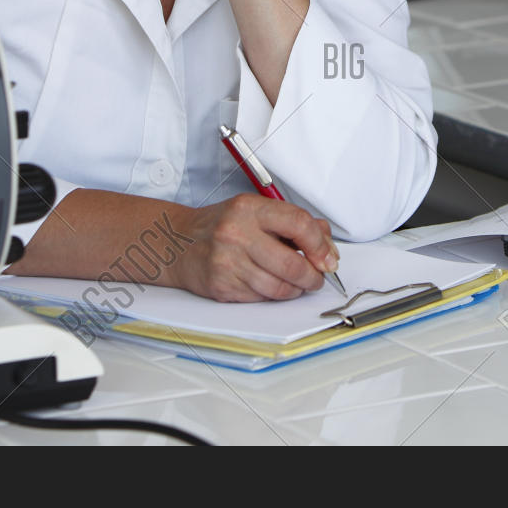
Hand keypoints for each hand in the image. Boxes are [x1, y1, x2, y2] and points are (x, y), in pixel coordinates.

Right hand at [167, 193, 340, 302]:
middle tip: (317, 277)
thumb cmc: (222, 225)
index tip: (328, 258)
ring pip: (278, 287)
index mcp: (250, 209)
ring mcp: (228, 262)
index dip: (321, 244)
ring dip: (296, 290)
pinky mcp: (222, 287)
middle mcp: (237, 234)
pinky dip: (274, 296)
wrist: (178, 243)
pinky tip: (273, 286)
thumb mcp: (256, 210)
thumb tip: (327, 246)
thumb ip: (293, 222)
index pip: (298, 224)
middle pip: (292, 264)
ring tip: (298, 284)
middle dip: (312, 276)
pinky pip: (261, 298)